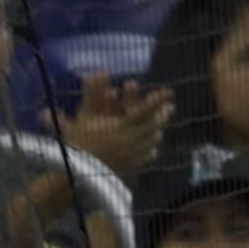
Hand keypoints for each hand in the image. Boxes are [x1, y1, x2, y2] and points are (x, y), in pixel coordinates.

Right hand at [53, 75, 173, 180]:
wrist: (78, 175)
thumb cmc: (78, 143)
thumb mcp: (83, 115)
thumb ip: (91, 94)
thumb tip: (99, 71)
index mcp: (123, 127)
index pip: (144, 110)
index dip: (156, 100)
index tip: (168, 92)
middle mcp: (132, 141)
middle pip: (152, 127)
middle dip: (161, 116)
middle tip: (170, 108)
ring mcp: (132, 158)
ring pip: (150, 143)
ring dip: (156, 133)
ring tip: (160, 130)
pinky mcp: (129, 171)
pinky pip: (144, 160)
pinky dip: (149, 152)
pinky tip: (151, 151)